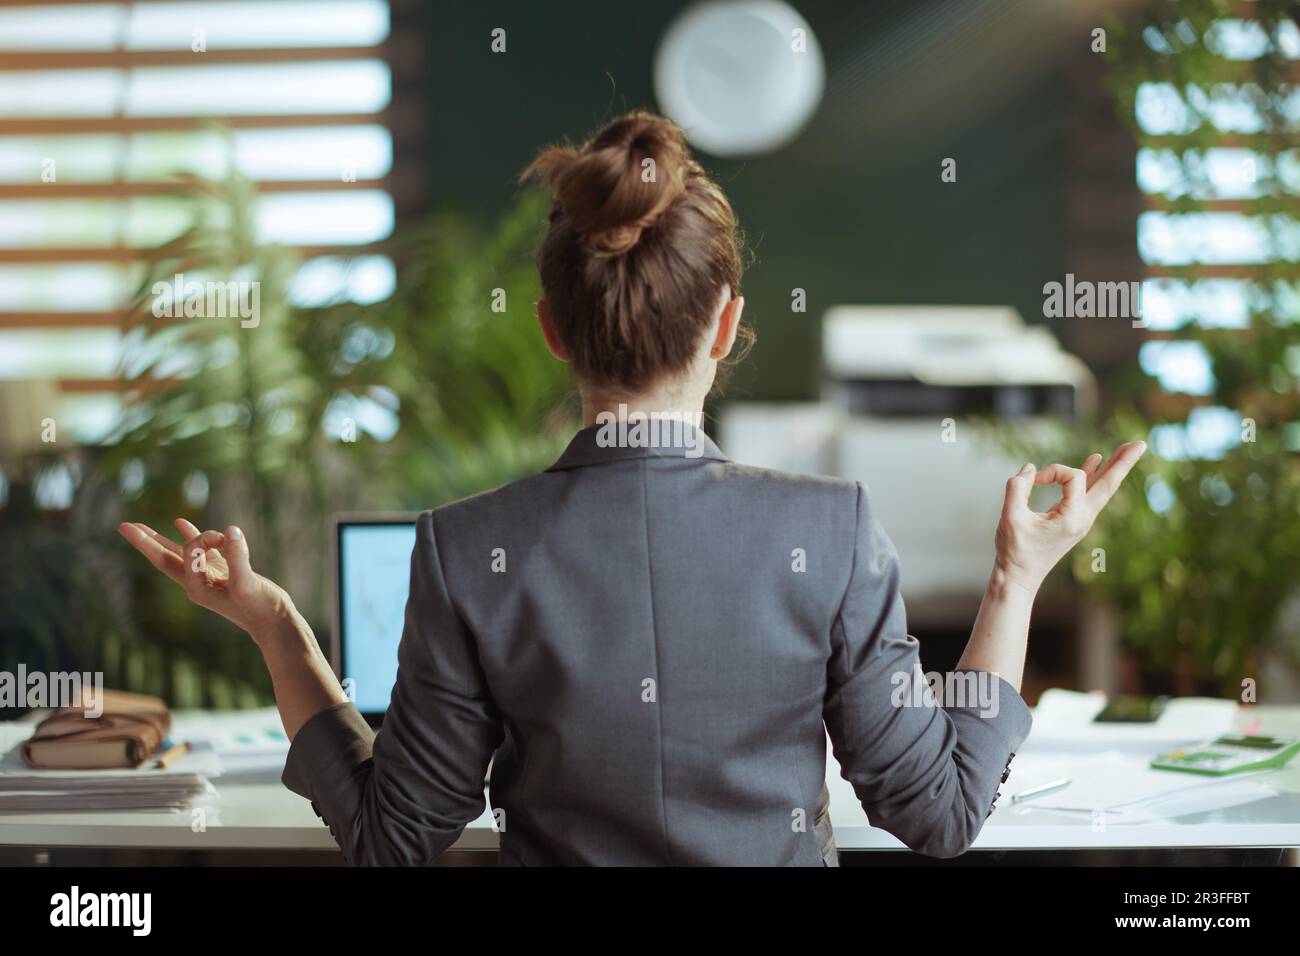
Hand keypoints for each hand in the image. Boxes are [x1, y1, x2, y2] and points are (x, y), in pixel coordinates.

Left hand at [117, 518, 295, 640]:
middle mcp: (196, 582)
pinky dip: (192, 537)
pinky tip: (180, 523)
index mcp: (196, 588)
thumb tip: (231, 531)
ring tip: (141, 526)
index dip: (200, 539)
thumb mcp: (248, 583)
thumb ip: (238, 558)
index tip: (222, 538)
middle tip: (123, 525)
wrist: (274, 623)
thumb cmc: (260, 607)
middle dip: (144, 542)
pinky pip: (201, 551)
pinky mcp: (223, 572)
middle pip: (164, 558)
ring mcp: (208, 577)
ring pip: (179, 554)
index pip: (187, 553)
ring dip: (161, 539)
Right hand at [995, 441, 1146, 594]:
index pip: (1074, 477)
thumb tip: (1029, 468)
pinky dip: (1093, 476)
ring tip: (1129, 448)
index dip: (1053, 471)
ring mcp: (1080, 520)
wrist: (1019, 577)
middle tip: (1141, 443)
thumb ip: (1017, 487)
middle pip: (1109, 485)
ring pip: (1102, 488)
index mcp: (1072, 518)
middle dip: (1123, 463)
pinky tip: (1097, 461)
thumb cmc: (1014, 550)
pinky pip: (1087, 493)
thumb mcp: (1010, 517)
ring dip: (1114, 467)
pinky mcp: (1072, 520)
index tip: (1033, 480)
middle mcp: (1082, 519)